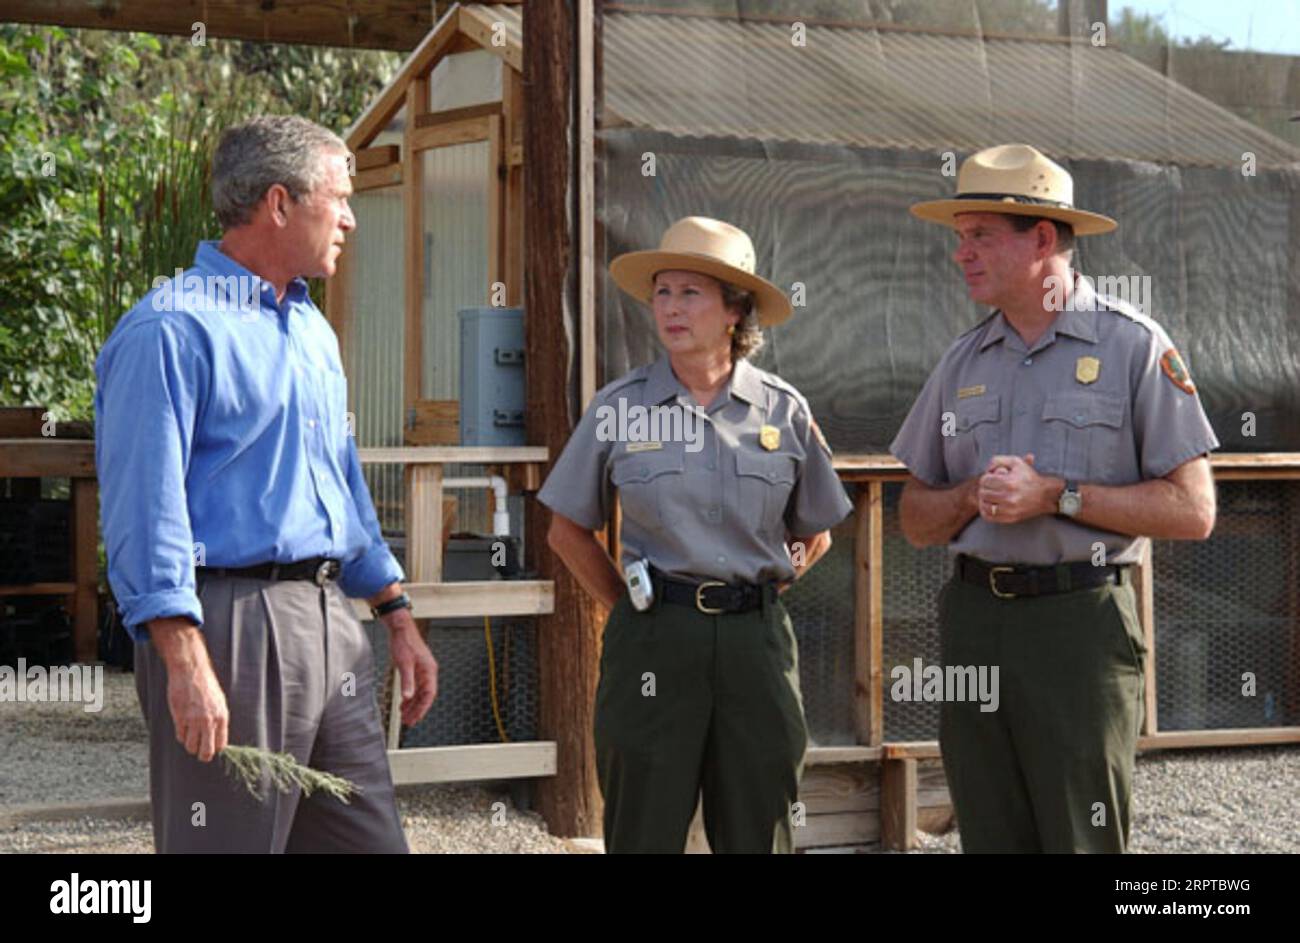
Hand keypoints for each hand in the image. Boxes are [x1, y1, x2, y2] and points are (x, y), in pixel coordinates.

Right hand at [150, 617, 228, 761]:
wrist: (191, 671)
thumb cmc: (206, 685)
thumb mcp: (219, 701)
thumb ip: (219, 719)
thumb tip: (217, 737)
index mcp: (222, 716)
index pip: (221, 744)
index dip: (215, 748)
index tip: (211, 747)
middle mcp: (209, 721)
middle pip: (207, 751)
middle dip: (203, 755)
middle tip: (200, 753)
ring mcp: (194, 720)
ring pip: (191, 746)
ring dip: (190, 745)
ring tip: (190, 738)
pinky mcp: (180, 718)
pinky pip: (180, 736)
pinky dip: (181, 736)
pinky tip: (183, 728)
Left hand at [385, 608, 438, 726]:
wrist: (400, 628)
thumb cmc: (404, 643)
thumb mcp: (403, 664)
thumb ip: (407, 681)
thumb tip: (408, 697)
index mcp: (429, 671)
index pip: (429, 695)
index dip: (422, 708)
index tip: (414, 719)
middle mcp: (428, 672)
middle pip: (425, 696)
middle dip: (417, 709)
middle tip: (408, 722)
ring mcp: (422, 670)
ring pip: (420, 692)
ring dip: (413, 704)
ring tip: (404, 715)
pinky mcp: (416, 668)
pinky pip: (415, 686)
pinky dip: (410, 696)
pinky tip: (403, 702)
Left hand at [977, 453, 1055, 523]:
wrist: (1046, 495)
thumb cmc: (1030, 477)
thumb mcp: (1016, 462)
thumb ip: (998, 460)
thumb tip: (987, 469)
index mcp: (1009, 483)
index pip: (985, 481)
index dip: (985, 478)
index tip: (990, 478)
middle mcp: (1009, 497)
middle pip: (983, 493)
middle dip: (984, 488)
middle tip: (989, 487)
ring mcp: (1009, 510)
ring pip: (984, 505)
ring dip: (984, 500)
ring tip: (988, 496)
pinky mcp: (1010, 518)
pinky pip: (989, 517)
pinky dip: (986, 511)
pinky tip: (990, 505)